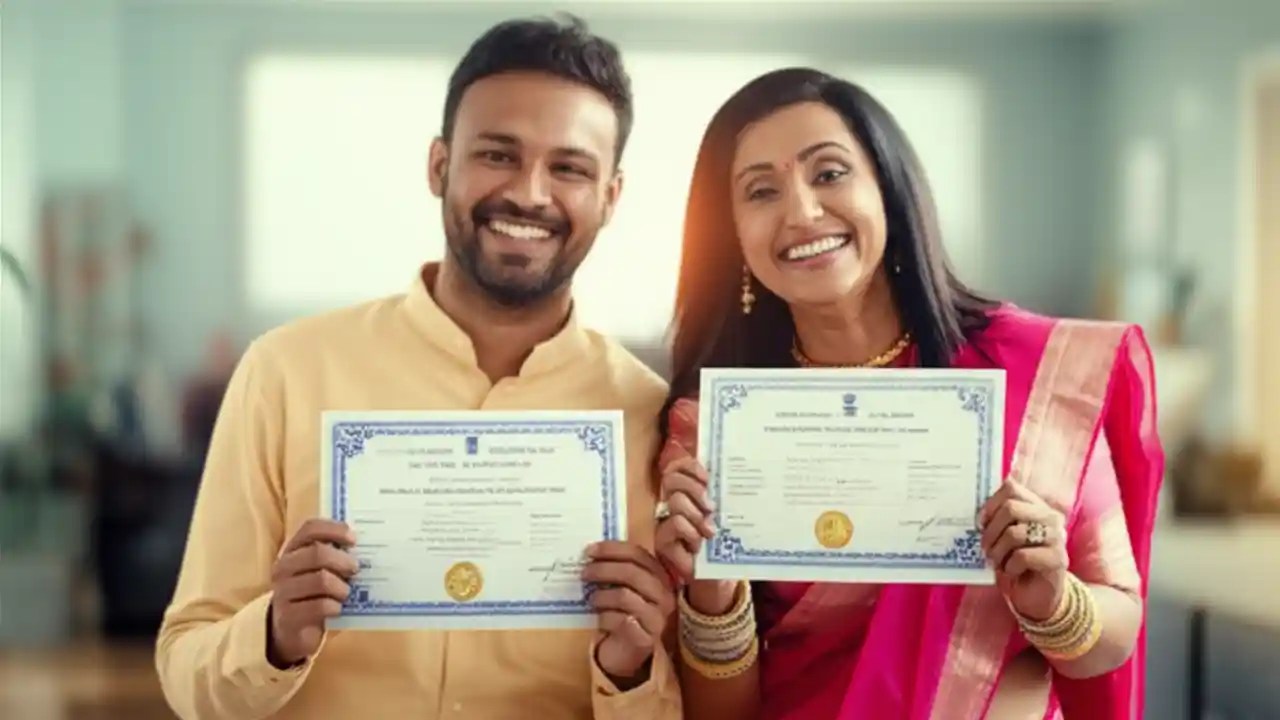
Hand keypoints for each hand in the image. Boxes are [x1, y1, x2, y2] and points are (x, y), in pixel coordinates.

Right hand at [267, 519, 358, 667]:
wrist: (291, 630)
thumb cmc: (313, 593)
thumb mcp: (320, 570)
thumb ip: (335, 555)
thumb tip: (364, 545)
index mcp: (293, 550)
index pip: (310, 528)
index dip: (334, 530)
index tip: (353, 539)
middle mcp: (283, 567)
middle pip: (318, 553)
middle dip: (343, 561)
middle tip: (355, 570)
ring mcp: (282, 592)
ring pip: (321, 580)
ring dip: (341, 587)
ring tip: (346, 593)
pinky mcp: (288, 616)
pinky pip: (319, 606)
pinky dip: (335, 607)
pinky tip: (337, 609)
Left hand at [582, 541, 675, 685]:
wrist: (625, 654)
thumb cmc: (622, 615)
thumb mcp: (623, 588)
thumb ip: (617, 569)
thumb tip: (591, 552)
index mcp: (660, 577)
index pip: (638, 554)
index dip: (612, 549)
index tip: (588, 551)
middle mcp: (664, 596)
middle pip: (632, 573)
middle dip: (603, 569)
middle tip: (584, 573)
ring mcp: (658, 618)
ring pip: (625, 596)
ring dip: (602, 595)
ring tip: (591, 599)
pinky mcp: (646, 639)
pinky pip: (621, 621)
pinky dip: (605, 617)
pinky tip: (599, 619)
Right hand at [652, 458, 737, 614]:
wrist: (719, 576)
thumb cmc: (724, 543)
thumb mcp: (727, 514)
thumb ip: (721, 493)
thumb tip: (728, 467)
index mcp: (688, 491)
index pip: (678, 466)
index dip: (689, 466)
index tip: (708, 477)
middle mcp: (672, 503)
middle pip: (671, 479)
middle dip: (694, 489)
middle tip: (710, 507)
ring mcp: (664, 521)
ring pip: (676, 501)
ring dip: (696, 515)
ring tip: (709, 530)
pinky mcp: (661, 540)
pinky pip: (675, 524)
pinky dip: (690, 532)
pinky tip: (698, 544)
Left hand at [978, 481, 1068, 620]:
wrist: (1038, 595)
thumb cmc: (1016, 562)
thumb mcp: (1003, 537)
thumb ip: (996, 520)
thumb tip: (976, 513)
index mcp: (1035, 506)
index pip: (1011, 488)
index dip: (990, 504)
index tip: (980, 523)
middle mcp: (1050, 516)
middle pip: (1011, 508)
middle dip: (990, 531)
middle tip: (985, 548)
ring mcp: (1056, 537)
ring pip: (1015, 533)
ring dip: (997, 552)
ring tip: (996, 562)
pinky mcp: (1058, 559)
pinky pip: (1023, 556)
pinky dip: (1010, 566)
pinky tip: (1011, 572)